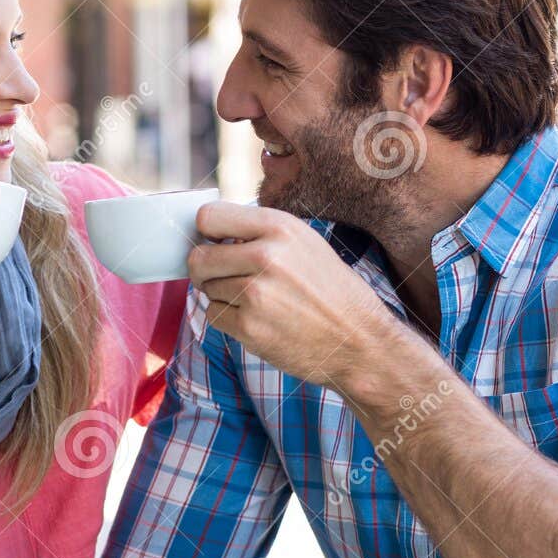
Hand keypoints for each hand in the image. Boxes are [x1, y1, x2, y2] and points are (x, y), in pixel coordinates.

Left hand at [186, 202, 396, 387]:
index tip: (215, 244)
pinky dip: (227, 319)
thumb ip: (261, 232)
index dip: (206, 233)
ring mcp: (256, 293)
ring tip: (257, 301)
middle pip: (198, 257)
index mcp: (280, 227)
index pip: (209, 217)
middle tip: (222, 277)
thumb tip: (212, 232)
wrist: (359, 340)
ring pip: (206, 288)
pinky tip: (257, 320)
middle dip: (205, 269)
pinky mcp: (249, 327)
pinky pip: (213, 315)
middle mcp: (266, 256)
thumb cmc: (331, 291)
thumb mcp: (305, 243)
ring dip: (222, 296)